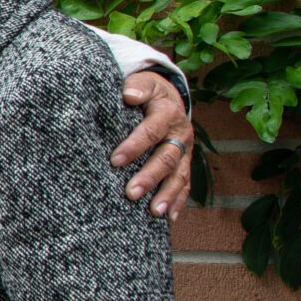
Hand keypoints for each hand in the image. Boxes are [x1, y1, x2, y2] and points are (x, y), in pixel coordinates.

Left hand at [116, 71, 193, 218]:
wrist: (168, 95)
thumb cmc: (147, 90)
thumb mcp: (143, 82)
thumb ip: (137, 87)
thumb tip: (129, 95)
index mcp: (167, 113)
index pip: (151, 130)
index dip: (134, 145)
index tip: (114, 160)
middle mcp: (180, 134)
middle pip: (166, 158)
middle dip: (149, 176)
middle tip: (131, 193)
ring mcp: (185, 151)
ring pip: (178, 175)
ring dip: (167, 195)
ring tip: (154, 212)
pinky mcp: (185, 163)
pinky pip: (185, 184)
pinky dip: (179, 201)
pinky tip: (171, 218)